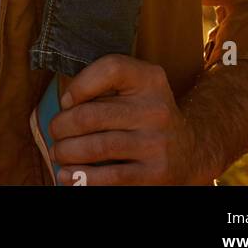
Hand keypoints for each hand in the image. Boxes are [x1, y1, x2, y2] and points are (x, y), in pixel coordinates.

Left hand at [48, 55, 210, 185]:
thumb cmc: (148, 115)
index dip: (80, 84)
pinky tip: (67, 176)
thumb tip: (65, 104)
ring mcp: (157, 144)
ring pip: (96, 147)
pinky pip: (110, 177)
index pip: (111, 69)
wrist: (192, 150)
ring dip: (67, 152)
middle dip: (62, 126)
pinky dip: (82, 178)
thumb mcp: (138, 89)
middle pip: (92, 114)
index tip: (67, 100)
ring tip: (58, 153)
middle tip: (55, 132)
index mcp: (150, 80)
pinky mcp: (155, 174)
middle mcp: (156, 109)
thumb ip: (107, 85)